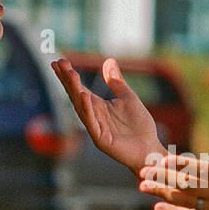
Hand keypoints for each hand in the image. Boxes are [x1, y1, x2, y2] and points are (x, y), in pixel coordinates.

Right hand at [50, 57, 164, 171]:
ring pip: (81, 107)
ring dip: (75, 91)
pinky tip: (84, 96)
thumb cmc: (139, 125)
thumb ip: (116, 82)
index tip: (59, 61)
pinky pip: (91, 123)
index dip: (69, 76)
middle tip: (59, 63)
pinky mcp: (101, 139)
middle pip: (76, 95)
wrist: (149, 148)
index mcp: (98, 106)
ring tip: (71, 74)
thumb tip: (109, 61)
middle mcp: (93, 116)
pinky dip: (87, 109)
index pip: (79, 88)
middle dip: (67, 80)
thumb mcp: (128, 98)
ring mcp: (95, 128)